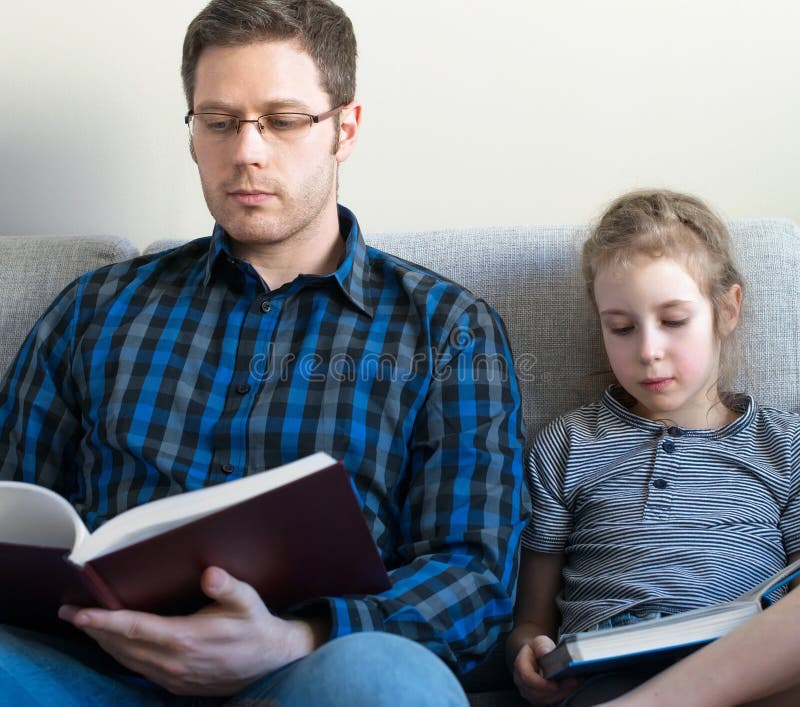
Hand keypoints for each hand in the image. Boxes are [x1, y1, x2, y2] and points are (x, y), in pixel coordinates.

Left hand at [58, 566, 326, 695]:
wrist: (272, 662)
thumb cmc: (256, 626)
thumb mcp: (247, 601)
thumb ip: (228, 587)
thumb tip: (210, 574)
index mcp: (186, 639)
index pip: (135, 629)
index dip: (104, 620)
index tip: (80, 612)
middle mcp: (174, 662)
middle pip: (122, 646)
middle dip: (93, 629)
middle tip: (69, 612)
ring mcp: (173, 677)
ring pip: (127, 660)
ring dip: (103, 643)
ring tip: (86, 626)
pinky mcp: (176, 684)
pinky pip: (139, 670)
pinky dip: (121, 655)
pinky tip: (115, 645)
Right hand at [512, 635, 577, 704]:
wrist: (536, 655)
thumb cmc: (538, 648)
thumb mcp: (540, 642)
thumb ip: (542, 646)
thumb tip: (544, 652)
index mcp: (520, 665)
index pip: (527, 677)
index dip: (540, 683)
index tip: (555, 685)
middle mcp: (521, 680)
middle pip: (535, 692)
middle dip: (555, 691)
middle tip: (573, 682)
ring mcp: (528, 690)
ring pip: (542, 699)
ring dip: (559, 694)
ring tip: (573, 684)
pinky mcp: (537, 697)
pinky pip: (547, 701)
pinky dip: (560, 696)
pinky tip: (569, 688)